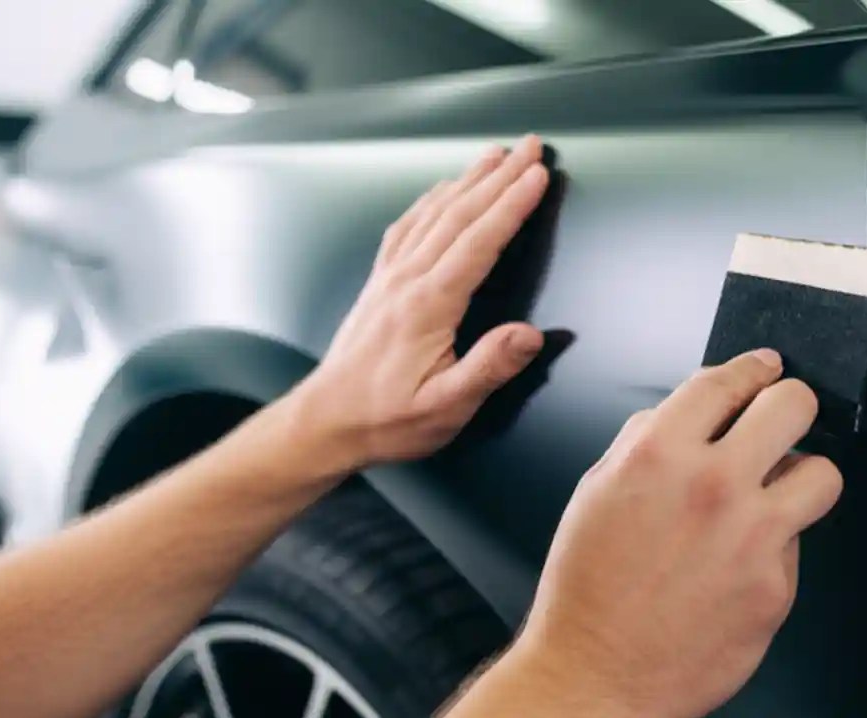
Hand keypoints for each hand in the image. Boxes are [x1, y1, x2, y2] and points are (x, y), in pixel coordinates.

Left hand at [291, 134, 549, 472]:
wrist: (327, 421)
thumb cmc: (388, 419)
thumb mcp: (445, 407)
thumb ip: (488, 367)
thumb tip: (530, 334)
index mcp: (428, 305)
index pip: (479, 242)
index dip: (511, 205)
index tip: (538, 175)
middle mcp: (407, 280)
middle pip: (460, 214)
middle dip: (499, 177)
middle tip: (530, 147)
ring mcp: (390, 277)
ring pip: (434, 213)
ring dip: (469, 180)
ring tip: (496, 154)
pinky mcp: (380, 283)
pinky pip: (408, 226)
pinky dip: (432, 200)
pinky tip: (443, 191)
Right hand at [504, 350, 843, 717]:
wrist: (597, 675)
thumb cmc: (589, 590)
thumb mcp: (596, 492)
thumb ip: (643, 441)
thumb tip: (683, 413)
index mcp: (659, 453)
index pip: (726, 380)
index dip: (752, 367)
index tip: (766, 367)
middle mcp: (712, 485)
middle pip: (792, 405)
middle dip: (789, 404)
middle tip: (782, 417)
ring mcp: (752, 535)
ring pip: (822, 471)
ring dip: (802, 475)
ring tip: (778, 490)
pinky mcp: (777, 584)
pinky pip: (799, 540)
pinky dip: (778, 542)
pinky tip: (744, 557)